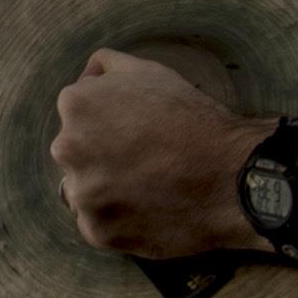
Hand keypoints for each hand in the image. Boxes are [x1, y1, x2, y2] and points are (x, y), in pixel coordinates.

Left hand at [49, 49, 261, 258]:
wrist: (230, 175)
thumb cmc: (193, 119)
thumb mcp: (150, 72)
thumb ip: (108, 66)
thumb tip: (88, 74)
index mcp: (75, 106)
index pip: (77, 116)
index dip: (109, 125)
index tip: (135, 134)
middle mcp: (67, 148)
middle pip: (77, 155)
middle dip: (102, 157)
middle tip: (145, 162)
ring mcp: (81, 194)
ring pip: (85, 192)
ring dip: (107, 191)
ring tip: (148, 187)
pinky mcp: (96, 231)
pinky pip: (98, 226)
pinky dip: (119, 222)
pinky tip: (148, 210)